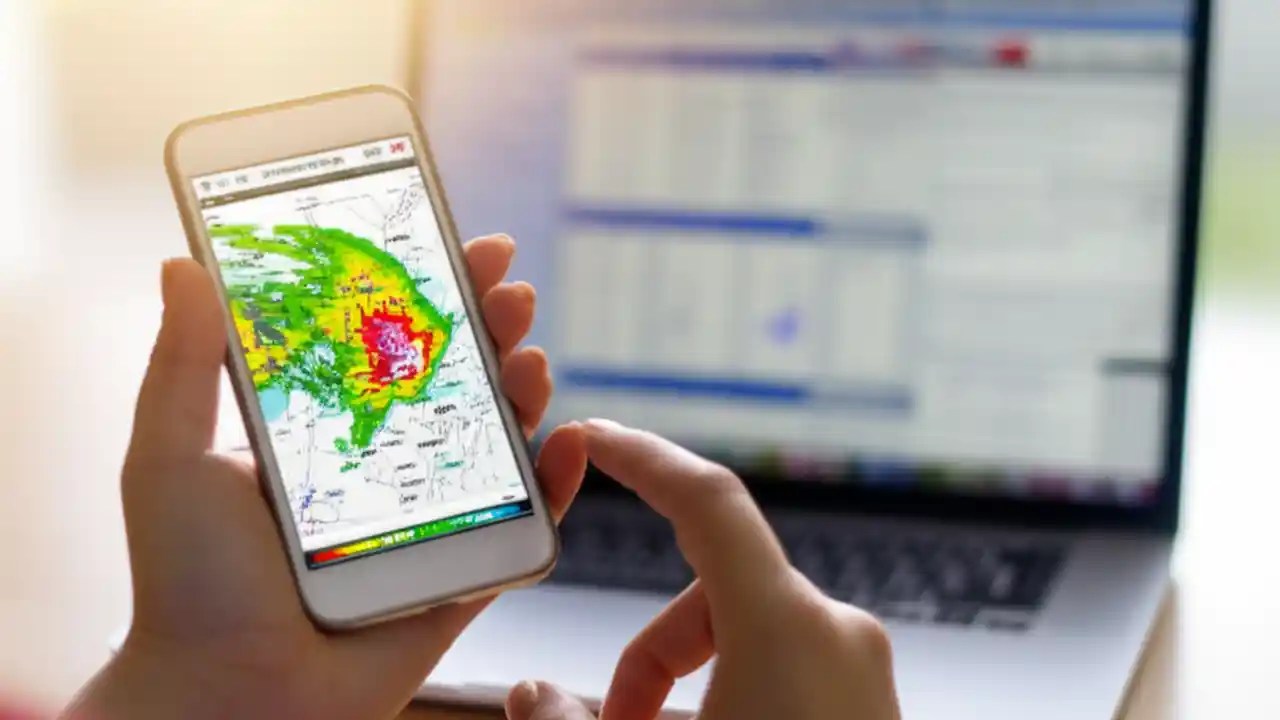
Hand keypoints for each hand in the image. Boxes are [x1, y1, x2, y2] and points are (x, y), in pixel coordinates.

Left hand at [63, 235, 587, 719]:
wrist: (225, 695)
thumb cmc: (186, 584)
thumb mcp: (170, 457)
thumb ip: (183, 362)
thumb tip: (183, 265)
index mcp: (324, 430)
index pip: (386, 342)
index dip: (427, 292)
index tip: (457, 243)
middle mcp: (382, 466)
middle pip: (454, 380)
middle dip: (489, 327)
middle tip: (509, 287)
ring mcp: (430, 518)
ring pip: (497, 441)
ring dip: (525, 391)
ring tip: (531, 354)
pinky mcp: (464, 573)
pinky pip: (526, 526)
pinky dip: (560, 485)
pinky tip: (569, 440)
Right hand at [505, 421, 899, 719]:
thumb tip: (531, 695)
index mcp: (791, 629)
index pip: (708, 501)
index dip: (643, 458)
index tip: (591, 438)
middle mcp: (837, 631)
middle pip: (711, 591)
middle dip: (644, 655)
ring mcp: (861, 667)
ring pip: (743, 636)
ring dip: (682, 687)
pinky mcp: (868, 701)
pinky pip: (781, 667)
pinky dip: (729, 697)